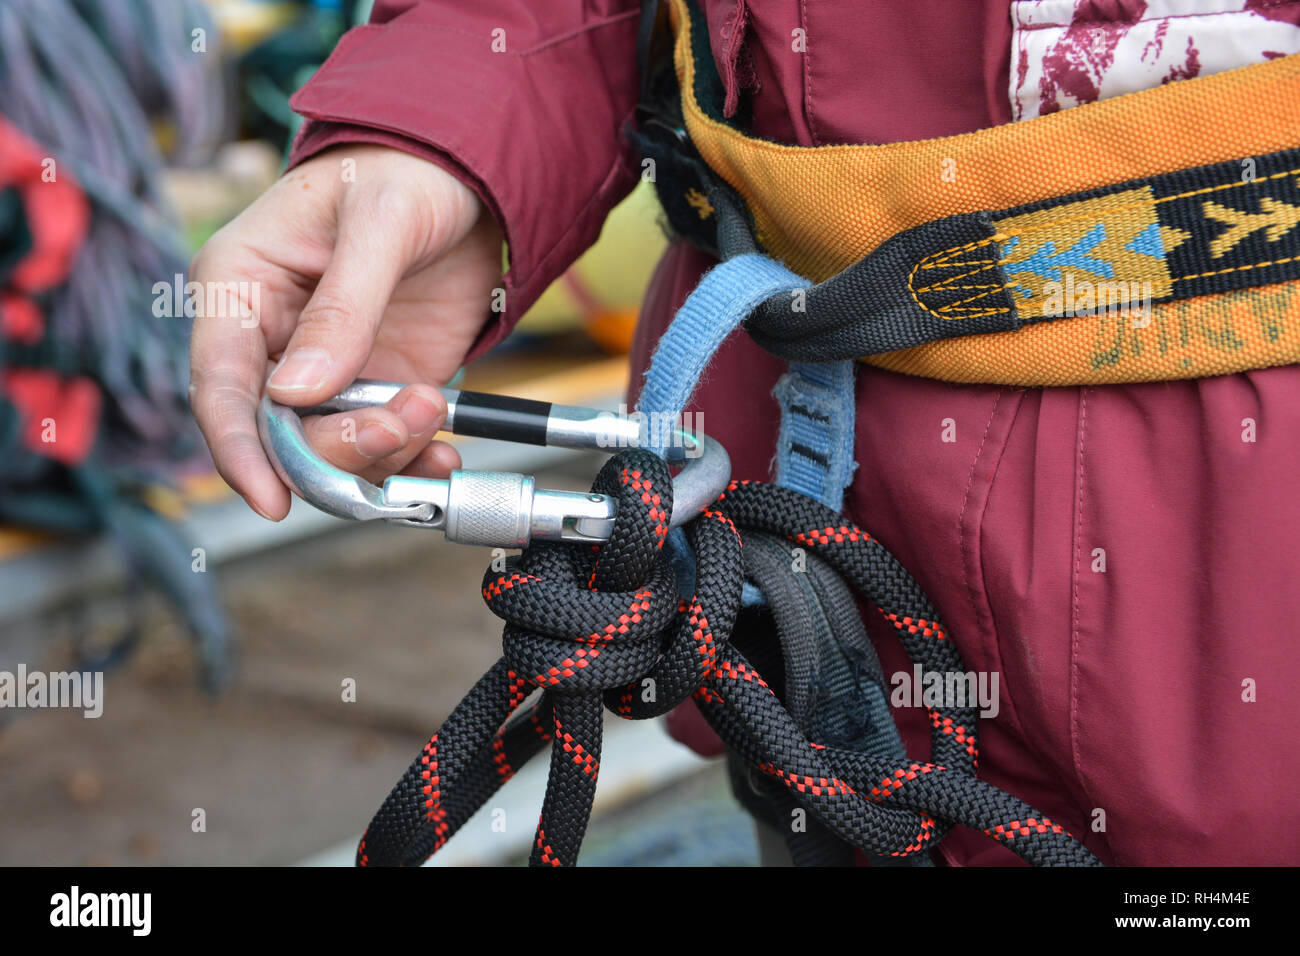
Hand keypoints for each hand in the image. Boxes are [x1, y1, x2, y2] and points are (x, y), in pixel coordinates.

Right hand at [188, 144, 503, 519]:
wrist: (469, 176)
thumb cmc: (406, 172)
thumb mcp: (380, 224)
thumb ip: (343, 308)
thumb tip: (298, 391)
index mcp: (239, 287)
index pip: (219, 385)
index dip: (239, 450)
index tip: (271, 499)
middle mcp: (272, 340)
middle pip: (277, 433)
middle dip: (338, 447)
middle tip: (400, 423)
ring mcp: (326, 370)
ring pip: (330, 450)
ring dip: (384, 450)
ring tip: (433, 407)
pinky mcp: (376, 386)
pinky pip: (380, 447)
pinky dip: (410, 461)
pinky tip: (441, 452)